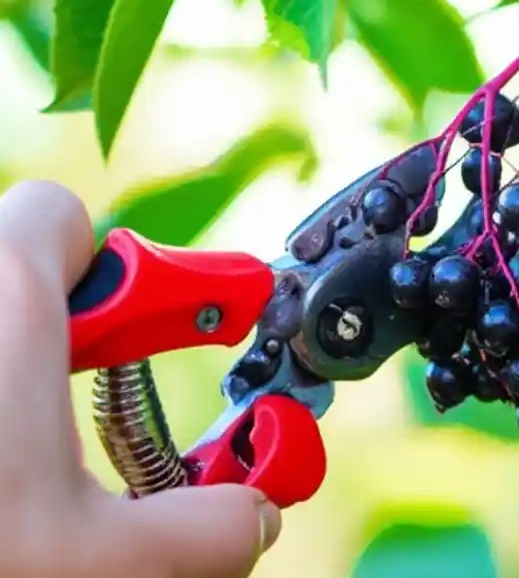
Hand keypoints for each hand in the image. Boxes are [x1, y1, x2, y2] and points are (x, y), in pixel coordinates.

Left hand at [0, 180, 279, 577]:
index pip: (63, 218)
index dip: (111, 274)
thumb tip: (250, 517)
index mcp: (8, 305)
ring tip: (5, 462)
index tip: (141, 333)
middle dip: (47, 330)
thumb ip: (207, 530)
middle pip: (5, 268)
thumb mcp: (99, 565)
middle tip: (61, 409)